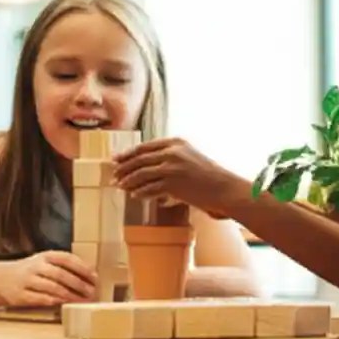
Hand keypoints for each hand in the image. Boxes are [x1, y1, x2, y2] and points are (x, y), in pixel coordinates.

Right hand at [0, 251, 96, 306]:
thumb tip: (91, 274)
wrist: (1, 279)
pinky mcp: (19, 295)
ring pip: (51, 287)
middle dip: (79, 284)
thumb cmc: (33, 272)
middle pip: (61, 274)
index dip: (83, 268)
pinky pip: (40, 298)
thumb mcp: (46, 263)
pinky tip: (64, 304)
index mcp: (45, 256)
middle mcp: (35, 266)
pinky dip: (54, 301)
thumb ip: (65, 266)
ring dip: (69, 295)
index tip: (95, 277)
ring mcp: (26, 280)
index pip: (67, 259)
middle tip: (92, 292)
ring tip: (82, 300)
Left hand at [113, 138, 244, 218]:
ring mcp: (171, 167)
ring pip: (141, 174)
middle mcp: (172, 152)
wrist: (224, 188)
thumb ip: (171, 157)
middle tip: (114, 175)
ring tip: (120, 186)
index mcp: (176, 142)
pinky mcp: (172, 183)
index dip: (128, 154)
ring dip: (128, 181)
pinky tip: (135, 195)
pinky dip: (140, 192)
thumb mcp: (190, 157)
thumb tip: (147, 165)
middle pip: (139, 159)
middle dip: (124, 168)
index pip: (145, 147)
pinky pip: (149, 188)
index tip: (116, 159)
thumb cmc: (209, 175)